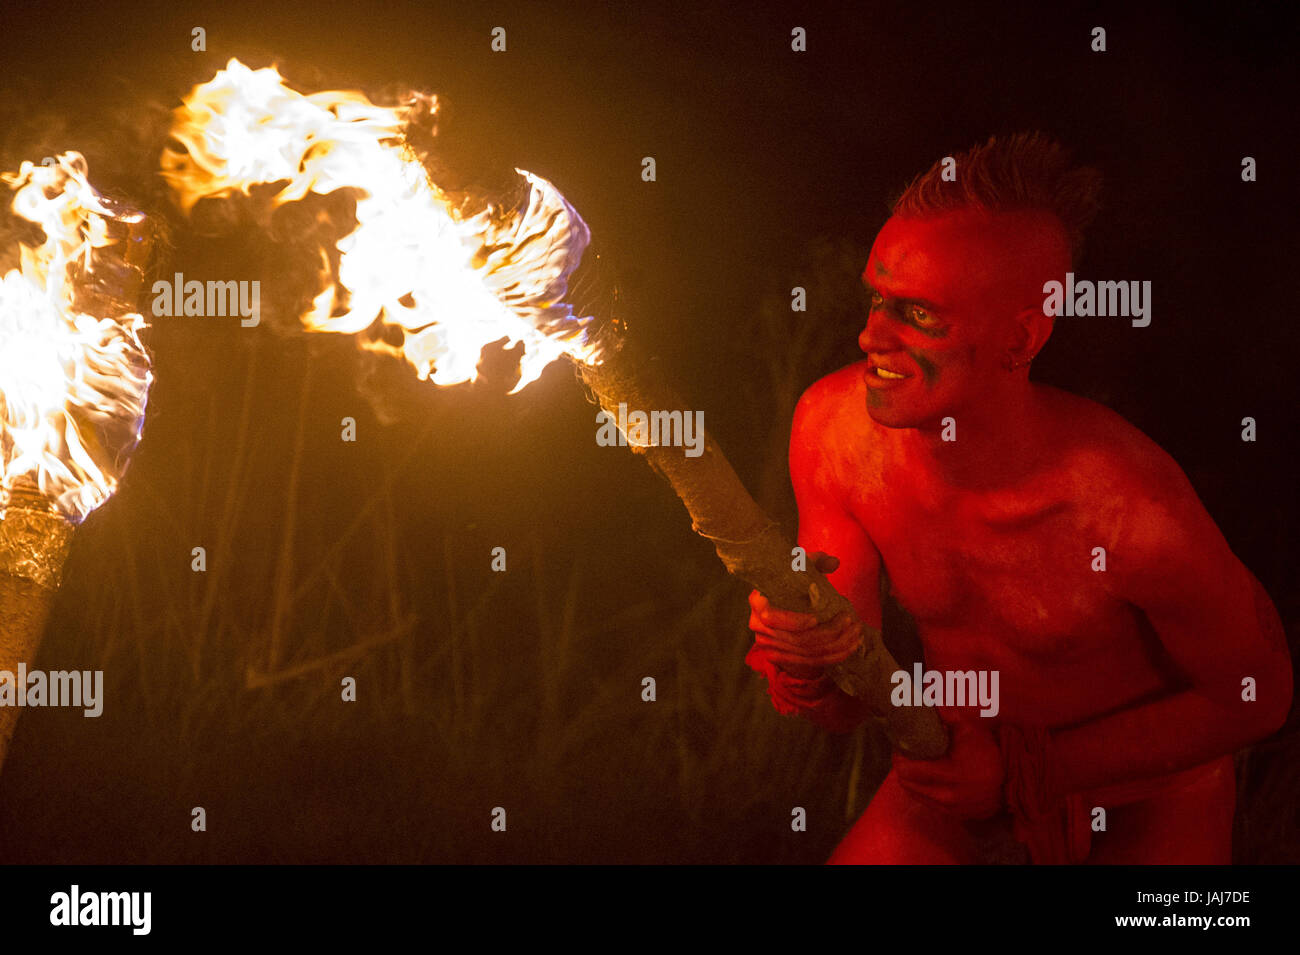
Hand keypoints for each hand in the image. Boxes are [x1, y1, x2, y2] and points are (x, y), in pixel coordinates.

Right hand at [746, 552, 861, 679]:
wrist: (779, 603)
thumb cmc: (789, 582)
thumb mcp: (798, 568)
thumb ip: (814, 562)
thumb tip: (833, 562)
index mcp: (758, 603)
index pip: (771, 618)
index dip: (793, 622)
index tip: (815, 619)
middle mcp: (760, 627)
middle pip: (796, 640)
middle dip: (828, 634)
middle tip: (851, 622)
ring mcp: (770, 646)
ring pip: (807, 653)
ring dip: (836, 645)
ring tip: (856, 633)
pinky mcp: (784, 657)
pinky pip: (811, 661)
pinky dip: (834, 656)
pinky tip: (851, 647)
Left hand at [893, 720, 1004, 819]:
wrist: (1011, 781)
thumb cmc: (988, 753)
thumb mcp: (970, 730)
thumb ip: (948, 715)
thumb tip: (928, 702)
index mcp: (950, 774)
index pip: (908, 770)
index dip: (900, 756)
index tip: (901, 745)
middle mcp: (947, 795)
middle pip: (906, 783)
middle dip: (902, 766)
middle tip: (906, 753)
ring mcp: (949, 808)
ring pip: (914, 794)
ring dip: (910, 779)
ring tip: (915, 763)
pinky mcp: (953, 815)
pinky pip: (926, 802)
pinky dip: (922, 789)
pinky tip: (927, 777)